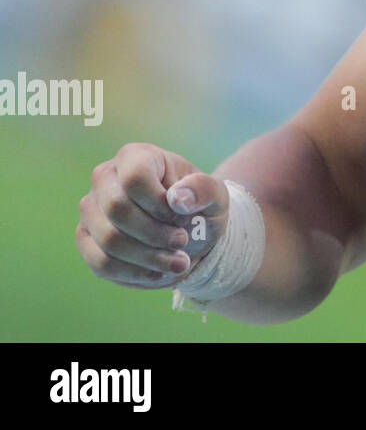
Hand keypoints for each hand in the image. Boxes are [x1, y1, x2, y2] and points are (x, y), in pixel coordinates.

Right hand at [76, 142, 228, 289]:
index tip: (181, 217)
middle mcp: (105, 177)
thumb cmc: (200, 206)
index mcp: (136, 156)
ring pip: (108, 240)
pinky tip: (158, 272)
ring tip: (179, 263)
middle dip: (155, 234)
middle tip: (182, 242)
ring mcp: (91, 209)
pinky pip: (100, 263)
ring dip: (148, 258)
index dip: (159, 204)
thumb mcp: (215, 195)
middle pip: (117, 209)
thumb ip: (203, 189)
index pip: (135, 178)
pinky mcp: (86, 238)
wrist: (190, 231)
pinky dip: (134, 272)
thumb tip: (177, 199)